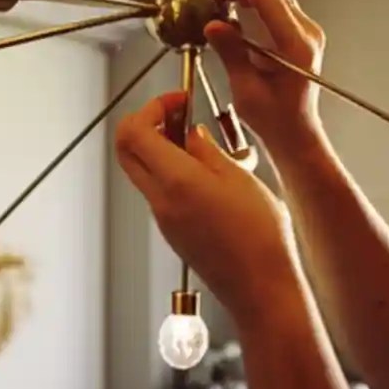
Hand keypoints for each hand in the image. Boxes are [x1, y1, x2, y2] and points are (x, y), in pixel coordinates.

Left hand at [114, 91, 302, 318]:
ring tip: (200, 141)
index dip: (151, 107)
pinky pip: (159, 190)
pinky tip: (206, 170)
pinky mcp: (173, 232)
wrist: (261, 288)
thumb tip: (190, 134)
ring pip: (142, 170)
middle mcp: (160, 201)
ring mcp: (163, 218)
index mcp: (175, 181)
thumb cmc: (260, 237)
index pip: (133, 131)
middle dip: (147, 123)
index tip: (179, 100)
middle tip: (180, 114)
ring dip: (161, 146)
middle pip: (126, 150)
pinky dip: (172, 169)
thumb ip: (207, 150)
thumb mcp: (239, 177)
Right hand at [203, 0, 325, 153]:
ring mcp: (304, 30)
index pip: (272, 2)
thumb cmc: (275, 119)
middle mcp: (306, 33)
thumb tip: (214, 25)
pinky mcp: (297, 31)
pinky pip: (274, 3)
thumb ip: (231, 54)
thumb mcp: (246, 90)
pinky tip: (230, 3)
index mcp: (297, 47)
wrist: (294, 131)